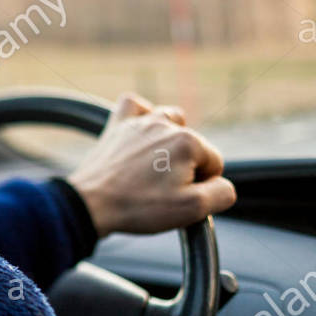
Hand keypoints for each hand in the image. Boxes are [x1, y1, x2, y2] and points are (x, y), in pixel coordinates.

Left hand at [67, 93, 236, 236]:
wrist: (92, 204)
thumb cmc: (141, 207)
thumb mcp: (192, 210)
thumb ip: (222, 193)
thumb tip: (223, 184)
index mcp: (188, 143)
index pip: (214, 163)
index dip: (203, 186)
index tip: (180, 197)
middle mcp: (166, 124)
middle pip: (194, 145)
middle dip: (186, 167)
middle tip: (164, 189)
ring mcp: (141, 121)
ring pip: (172, 121)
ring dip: (170, 141)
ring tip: (155, 167)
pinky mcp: (118, 124)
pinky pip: (136, 106)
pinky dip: (142, 117)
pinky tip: (141, 134)